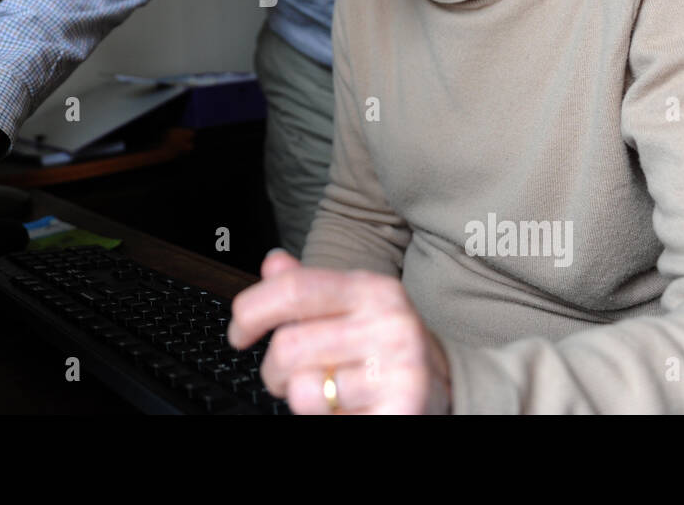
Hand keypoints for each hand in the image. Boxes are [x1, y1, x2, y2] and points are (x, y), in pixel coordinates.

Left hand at [228, 250, 451, 413]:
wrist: (446, 384)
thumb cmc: (381, 346)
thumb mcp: (351, 306)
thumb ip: (308, 287)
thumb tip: (272, 264)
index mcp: (372, 288)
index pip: (294, 289)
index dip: (251, 311)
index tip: (238, 333)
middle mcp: (389, 323)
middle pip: (288, 346)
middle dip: (273, 370)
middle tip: (285, 377)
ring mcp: (398, 369)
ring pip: (304, 390)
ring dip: (299, 399)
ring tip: (323, 393)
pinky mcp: (401, 409)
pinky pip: (328, 419)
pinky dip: (326, 418)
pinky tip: (346, 409)